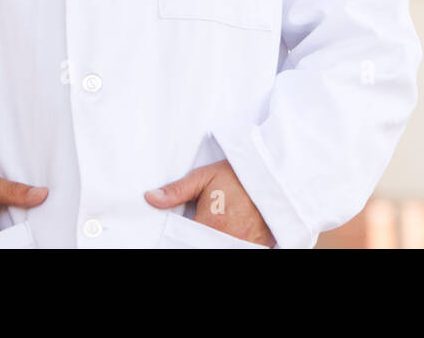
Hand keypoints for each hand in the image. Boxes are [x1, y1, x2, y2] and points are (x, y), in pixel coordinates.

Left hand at [145, 159, 274, 247]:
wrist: (272, 174)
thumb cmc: (238, 175)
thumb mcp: (205, 177)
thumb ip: (177, 190)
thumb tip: (151, 198)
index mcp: (210, 223)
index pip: (182, 242)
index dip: (177, 239)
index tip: (183, 230)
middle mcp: (226, 239)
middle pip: (199, 246)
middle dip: (194, 241)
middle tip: (202, 225)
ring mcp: (243, 245)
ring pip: (217, 248)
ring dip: (210, 242)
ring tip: (215, 228)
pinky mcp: (257, 247)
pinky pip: (238, 250)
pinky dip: (229, 244)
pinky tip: (225, 236)